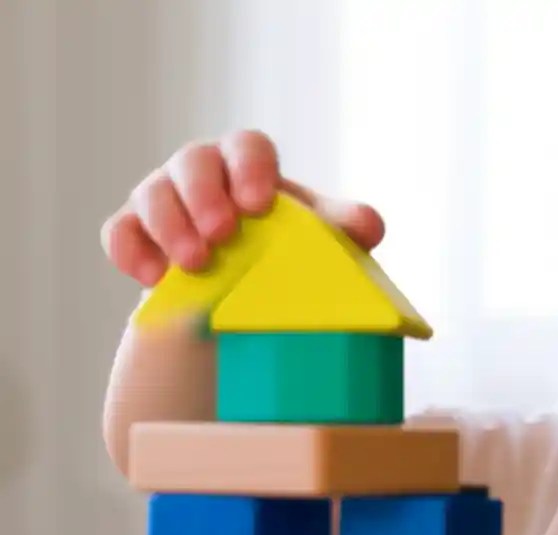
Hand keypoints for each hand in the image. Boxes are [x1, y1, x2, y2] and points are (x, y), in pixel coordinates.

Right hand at [101, 129, 385, 286]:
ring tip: (195, 265)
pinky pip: (119, 232)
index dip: (250, 168)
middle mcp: (202, 172)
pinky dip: (131, 251)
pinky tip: (154, 278)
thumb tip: (368, 225)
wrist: (242, 294)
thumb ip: (345, 226)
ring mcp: (163, 198)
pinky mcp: (134, 233)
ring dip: (170, 227)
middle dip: (204, 196)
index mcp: (249, 165)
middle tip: (223, 234)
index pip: (247, 146)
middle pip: (192, 162)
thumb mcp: (319, 238)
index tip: (259, 204)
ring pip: (151, 194)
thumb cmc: (287, 250)